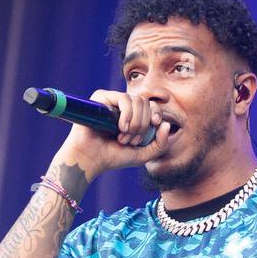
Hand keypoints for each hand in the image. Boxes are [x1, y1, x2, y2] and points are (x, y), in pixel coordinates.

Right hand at [56, 89, 171, 176]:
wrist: (90, 160)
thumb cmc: (113, 157)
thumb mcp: (143, 155)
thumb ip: (160, 144)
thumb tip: (166, 124)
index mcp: (133, 114)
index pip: (152, 105)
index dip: (157, 113)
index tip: (155, 124)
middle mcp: (123, 105)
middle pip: (146, 103)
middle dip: (143, 125)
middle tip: (131, 141)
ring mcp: (112, 100)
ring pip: (137, 101)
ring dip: (136, 123)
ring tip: (124, 138)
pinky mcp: (101, 97)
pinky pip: (124, 99)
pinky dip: (127, 115)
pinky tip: (121, 128)